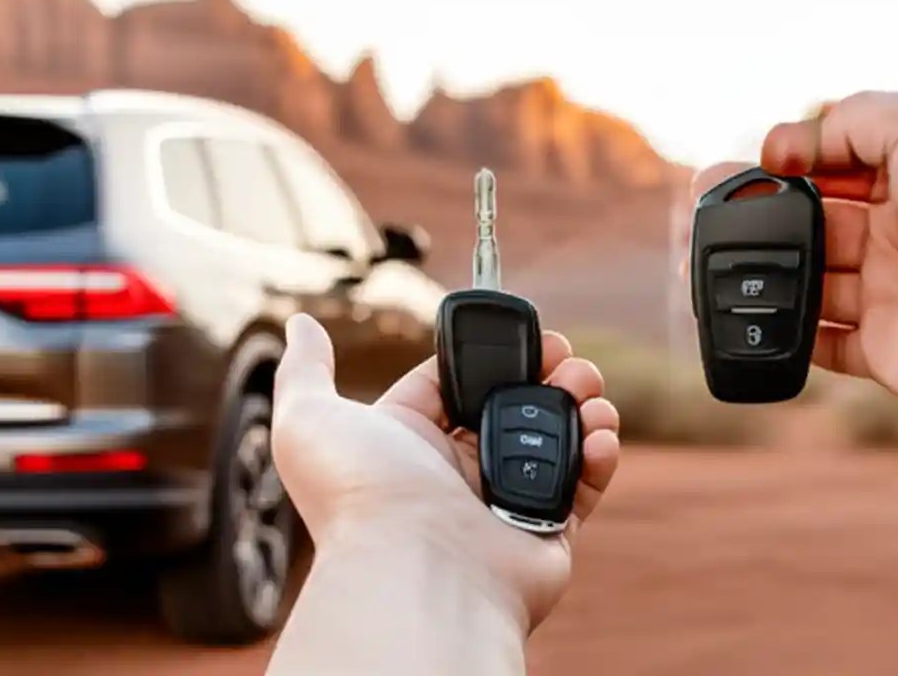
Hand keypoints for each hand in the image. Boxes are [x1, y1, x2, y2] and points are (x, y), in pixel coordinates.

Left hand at [271, 313, 619, 630]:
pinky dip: (599, 457)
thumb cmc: (360, 497)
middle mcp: (451, 474)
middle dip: (545, 373)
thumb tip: (298, 325)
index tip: (520, 332)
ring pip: (552, 441)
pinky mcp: (543, 533)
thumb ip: (305, 370)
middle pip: (510, 407)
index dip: (488, 354)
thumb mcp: (309, 418)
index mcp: (404, 442)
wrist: (416, 571)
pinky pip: (580, 488)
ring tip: (588, 388)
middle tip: (567, 355)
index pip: (454, 384)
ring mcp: (500, 503)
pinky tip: (599, 433)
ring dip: (579, 405)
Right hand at [680, 91, 897, 415]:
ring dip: (754, 278)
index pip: (825, 170)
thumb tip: (776, 149)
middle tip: (703, 219)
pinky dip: (780, 336)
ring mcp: (888, 296)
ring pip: (801, 286)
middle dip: (751, 222)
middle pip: (804, 228)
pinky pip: (819, 347)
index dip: (777, 169)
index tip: (736, 171)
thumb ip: (846, 121)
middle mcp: (896, 237)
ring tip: (711, 268)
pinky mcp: (886, 352)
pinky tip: (743, 319)